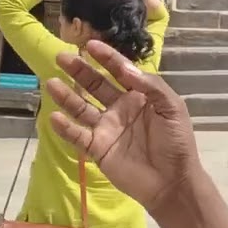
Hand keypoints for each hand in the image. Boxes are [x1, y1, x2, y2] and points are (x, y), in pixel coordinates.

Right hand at [46, 40, 199, 212]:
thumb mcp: (172, 108)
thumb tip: (126, 67)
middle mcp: (120, 108)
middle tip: (61, 57)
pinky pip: (77, 136)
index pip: (119, 71)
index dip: (106, 57)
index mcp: (139, 95)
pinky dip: (65, 127)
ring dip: (67, 96)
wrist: (172, 182)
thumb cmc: (176, 142)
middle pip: (95, 85)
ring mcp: (107, 128)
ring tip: (52, 82)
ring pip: (82, 108)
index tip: (90, 44)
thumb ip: (151, 85)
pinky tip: (54, 116)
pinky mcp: (97, 149)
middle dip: (80, 71)